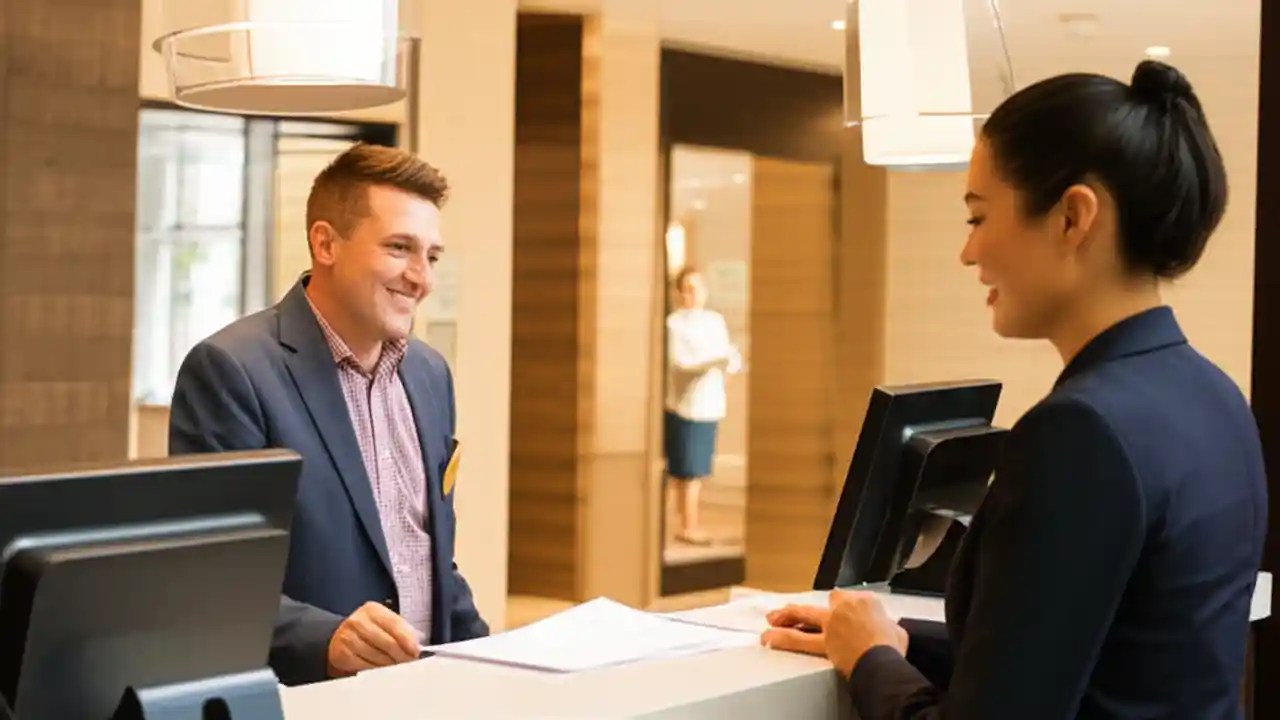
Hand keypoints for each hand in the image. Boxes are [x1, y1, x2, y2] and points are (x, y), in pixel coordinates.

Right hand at [326, 601, 420, 676]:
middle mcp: (358, 621)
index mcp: (372, 610)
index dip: (408, 640)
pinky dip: (377, 671)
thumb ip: (400, 631)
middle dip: (402, 656)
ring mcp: (348, 638)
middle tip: (409, 663)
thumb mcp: (383, 623)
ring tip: (397, 667)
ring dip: (391, 665)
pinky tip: (382, 671)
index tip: (415, 652)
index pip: (395, 624)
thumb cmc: (367, 631)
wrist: (339, 638)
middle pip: (388, 643)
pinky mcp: (343, 655)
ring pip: (378, 657)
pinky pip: (366, 667)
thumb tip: (415, 647)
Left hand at [762, 591, 907, 678]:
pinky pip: (798, 639)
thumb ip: (883, 626)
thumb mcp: (896, 631)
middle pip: (822, 603)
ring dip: (787, 617)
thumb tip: (885, 631)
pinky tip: (771, 640)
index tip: (842, 614)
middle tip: (793, 610)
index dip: (844, 606)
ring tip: (772, 620)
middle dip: (811, 606)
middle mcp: (844, 609)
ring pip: (805, 615)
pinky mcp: (821, 641)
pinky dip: (784, 639)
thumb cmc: (892, 648)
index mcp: (865, 602)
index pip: (848, 599)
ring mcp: (831, 624)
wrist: (880, 660)